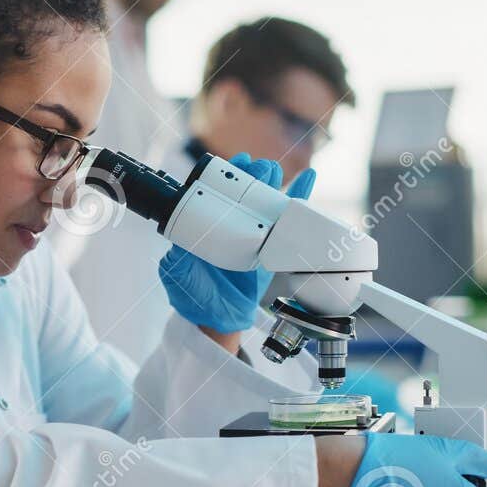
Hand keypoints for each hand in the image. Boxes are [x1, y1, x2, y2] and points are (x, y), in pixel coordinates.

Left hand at [157, 153, 315, 333]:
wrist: (218, 322)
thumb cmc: (194, 298)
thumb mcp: (178, 277)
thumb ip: (178, 261)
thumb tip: (178, 242)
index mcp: (209, 230)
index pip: (220, 195)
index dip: (229, 176)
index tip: (238, 163)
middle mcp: (233, 230)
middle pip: (248, 195)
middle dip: (255, 176)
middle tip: (261, 167)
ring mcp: (255, 239)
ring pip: (268, 205)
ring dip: (275, 185)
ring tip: (276, 171)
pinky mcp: (272, 251)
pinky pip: (289, 225)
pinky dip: (301, 201)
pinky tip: (308, 178)